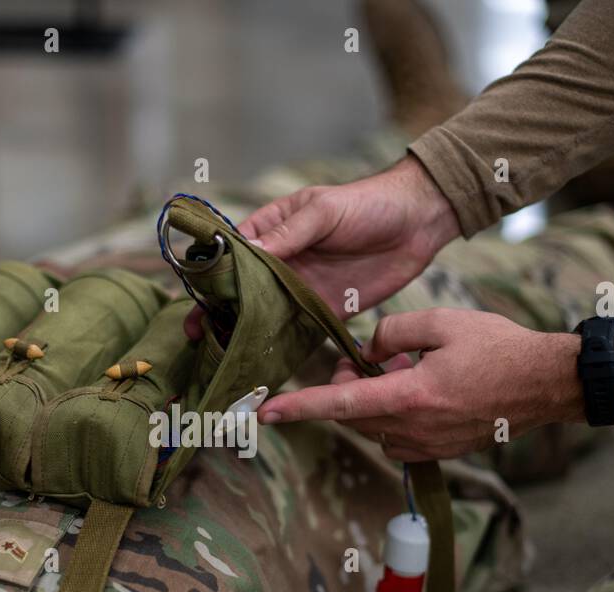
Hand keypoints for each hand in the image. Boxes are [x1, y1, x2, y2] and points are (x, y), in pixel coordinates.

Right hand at [183, 155, 460, 339]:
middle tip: (197, 336)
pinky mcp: (324, 310)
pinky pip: (295, 332)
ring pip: (262, 316)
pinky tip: (259, 365)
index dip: (210, 275)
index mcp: (272, 230)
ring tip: (220, 357)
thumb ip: (288, 235)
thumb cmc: (368, 203)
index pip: (230, 255)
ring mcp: (300, 289)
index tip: (194, 297)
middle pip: (239, 291)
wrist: (419, 222)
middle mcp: (281, 263)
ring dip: (242, 334)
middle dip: (217, 312)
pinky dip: (278, 348)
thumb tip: (248, 255)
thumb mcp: (323, 211)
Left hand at [256, 308, 585, 459]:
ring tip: (401, 372)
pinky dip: (391, 415)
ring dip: (370, 402)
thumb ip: (394, 332)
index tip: (265, 414)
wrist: (545, 384)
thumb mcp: (443, 323)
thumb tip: (367, 352)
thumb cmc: (499, 347)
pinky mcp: (439, 453)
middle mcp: (414, 428)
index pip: (340, 404)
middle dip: (344, 390)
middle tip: (363, 361)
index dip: (299, 408)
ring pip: (372, 428)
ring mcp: (427, 446)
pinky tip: (417, 391)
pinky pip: (396, 437)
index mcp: (412, 396)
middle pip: (352, 415)